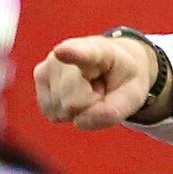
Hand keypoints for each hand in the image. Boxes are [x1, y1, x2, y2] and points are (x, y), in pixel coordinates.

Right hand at [33, 35, 158, 129]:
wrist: (112, 64)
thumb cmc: (123, 80)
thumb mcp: (132, 97)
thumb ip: (112, 113)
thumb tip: (78, 122)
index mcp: (99, 51)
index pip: (83, 53)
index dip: (72, 54)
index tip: (61, 52)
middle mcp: (68, 50)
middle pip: (72, 102)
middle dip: (90, 106)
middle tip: (100, 90)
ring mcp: (51, 62)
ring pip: (60, 110)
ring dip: (78, 109)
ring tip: (89, 89)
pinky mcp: (40, 75)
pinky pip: (51, 112)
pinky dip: (65, 112)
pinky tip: (74, 94)